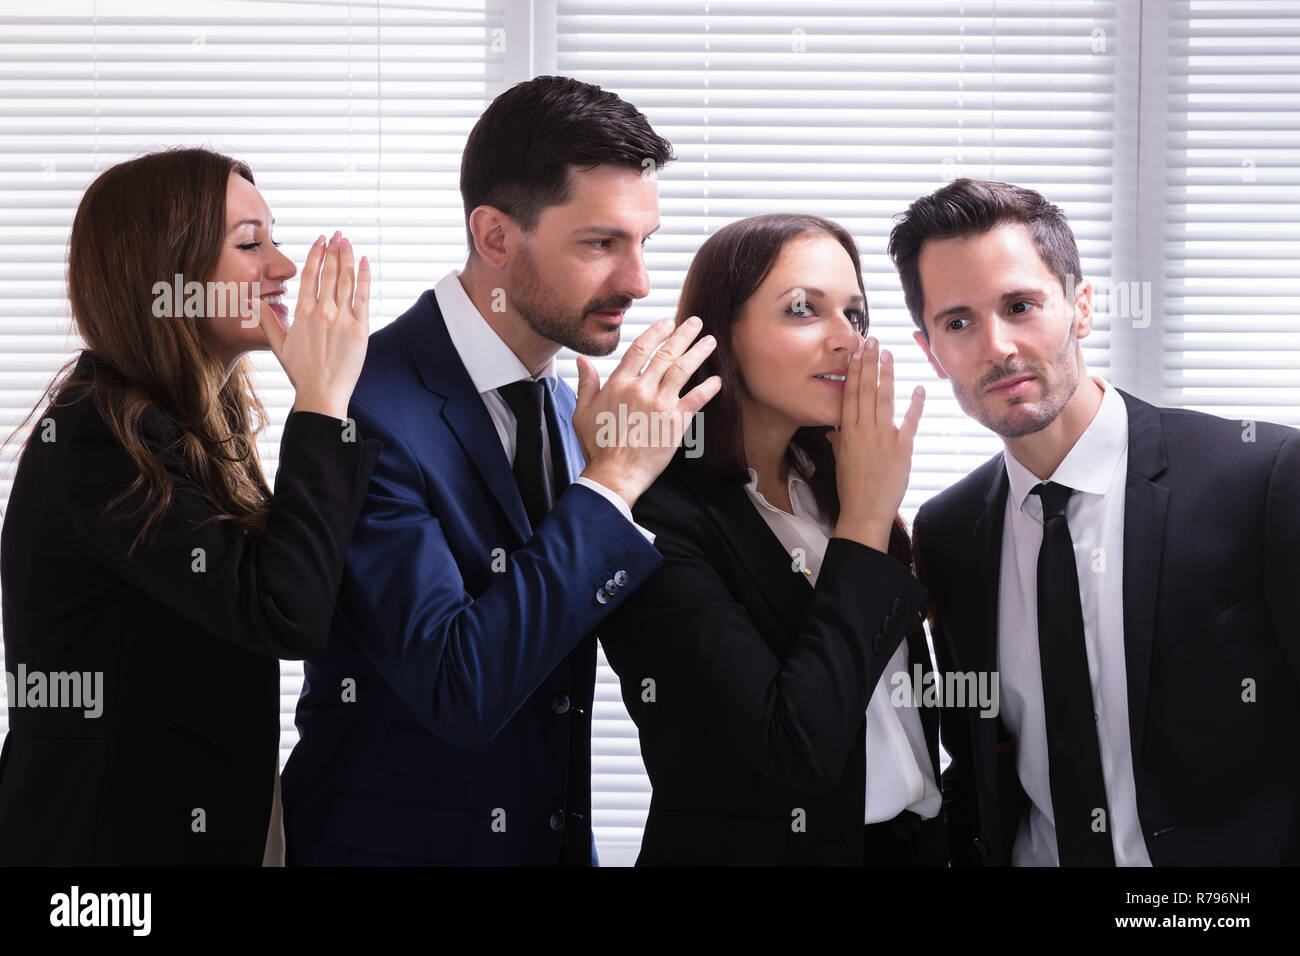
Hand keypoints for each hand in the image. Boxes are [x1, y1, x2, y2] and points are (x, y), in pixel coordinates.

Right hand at [261, 231, 369, 420]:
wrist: (322, 394)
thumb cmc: (301, 372)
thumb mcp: (279, 345)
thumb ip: (267, 320)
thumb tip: (251, 301)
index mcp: (302, 313)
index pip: (309, 275)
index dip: (315, 254)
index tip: (320, 240)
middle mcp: (322, 312)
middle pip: (329, 272)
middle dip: (334, 250)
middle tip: (337, 234)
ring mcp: (342, 319)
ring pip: (346, 280)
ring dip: (347, 257)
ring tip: (348, 242)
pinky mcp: (359, 329)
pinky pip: (362, 296)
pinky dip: (363, 277)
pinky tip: (364, 262)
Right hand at [573, 315, 721, 507]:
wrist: (614, 474)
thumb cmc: (598, 447)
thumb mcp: (582, 412)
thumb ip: (586, 384)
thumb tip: (581, 362)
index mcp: (619, 384)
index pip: (640, 348)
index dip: (657, 332)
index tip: (668, 323)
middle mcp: (641, 389)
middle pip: (666, 353)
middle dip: (684, 334)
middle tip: (696, 322)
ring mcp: (660, 405)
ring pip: (683, 370)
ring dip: (699, 353)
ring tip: (711, 341)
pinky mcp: (675, 423)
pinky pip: (696, 399)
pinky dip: (708, 388)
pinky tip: (717, 380)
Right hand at [826, 338, 924, 552]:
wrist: (865, 512)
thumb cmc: (851, 489)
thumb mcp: (841, 462)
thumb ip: (839, 442)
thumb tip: (834, 431)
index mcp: (848, 432)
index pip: (850, 393)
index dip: (854, 370)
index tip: (856, 352)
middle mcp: (865, 430)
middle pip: (867, 389)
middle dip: (870, 363)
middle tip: (873, 341)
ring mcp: (884, 438)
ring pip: (885, 398)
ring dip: (888, 374)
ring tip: (889, 354)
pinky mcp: (903, 449)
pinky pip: (910, 422)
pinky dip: (916, 405)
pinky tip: (919, 388)